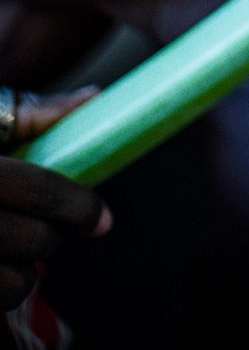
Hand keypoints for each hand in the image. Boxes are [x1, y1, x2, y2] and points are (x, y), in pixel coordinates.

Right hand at [0, 88, 110, 310]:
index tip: (102, 220)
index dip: (80, 207)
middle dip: (52, 237)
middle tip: (51, 229)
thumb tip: (93, 98)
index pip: (40, 190)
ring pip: (9, 285)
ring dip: (24, 274)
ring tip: (14, 251)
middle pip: (32, 239)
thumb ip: (30, 114)